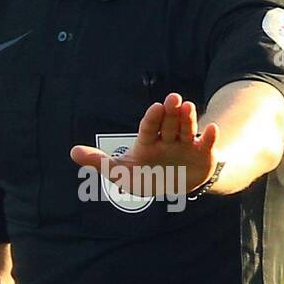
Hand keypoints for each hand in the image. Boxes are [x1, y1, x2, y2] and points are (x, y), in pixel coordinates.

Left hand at [70, 92, 218, 197]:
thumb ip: (99, 162)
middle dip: (170, 112)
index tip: (155, 107)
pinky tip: (212, 129)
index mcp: (148, 141)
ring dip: (188, 119)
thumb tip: (72, 152)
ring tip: (189, 106)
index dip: (152, 118)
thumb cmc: (145, 176)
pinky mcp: (202, 155)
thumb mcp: (120, 173)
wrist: (174, 185)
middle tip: (173, 98)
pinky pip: (206, 144)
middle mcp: (167, 139)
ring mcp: (186, 146)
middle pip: (168, 124)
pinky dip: (209, 137)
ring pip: (186, 130)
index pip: (149, 128)